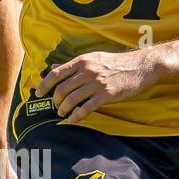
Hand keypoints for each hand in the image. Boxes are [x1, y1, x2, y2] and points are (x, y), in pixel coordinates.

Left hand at [35, 48, 160, 122]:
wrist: (139, 66)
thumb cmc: (115, 62)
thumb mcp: (92, 58)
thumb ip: (73, 65)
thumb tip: (53, 67)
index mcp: (82, 61)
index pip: (56, 73)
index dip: (44, 85)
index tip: (38, 93)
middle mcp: (87, 71)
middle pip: (62, 89)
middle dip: (55, 100)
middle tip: (56, 106)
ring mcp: (97, 83)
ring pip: (71, 99)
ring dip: (63, 109)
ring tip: (62, 113)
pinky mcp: (106, 95)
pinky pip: (86, 108)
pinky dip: (76, 116)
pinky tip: (73, 120)